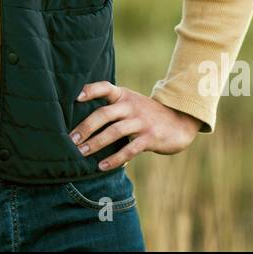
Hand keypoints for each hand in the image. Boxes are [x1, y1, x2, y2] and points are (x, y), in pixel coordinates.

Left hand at [69, 81, 202, 169]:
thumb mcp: (131, 104)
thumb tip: (82, 125)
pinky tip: (102, 166)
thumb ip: (112, 108)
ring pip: (114, 132)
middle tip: (72, 140)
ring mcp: (141, 122)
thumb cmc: (146, 114)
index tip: (76, 97)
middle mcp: (131, 106)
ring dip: (96, 143)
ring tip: (82, 153)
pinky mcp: (150, 138)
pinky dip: (114, 159)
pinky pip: (129, 149)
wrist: (180, 121)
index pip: (105, 87)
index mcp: (124, 95)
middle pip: (104, 114)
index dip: (90, 90)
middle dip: (86, 127)